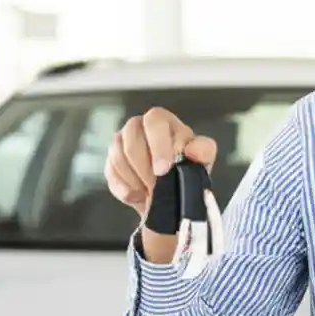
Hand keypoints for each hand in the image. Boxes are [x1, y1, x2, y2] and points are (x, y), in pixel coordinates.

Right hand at [105, 107, 215, 260]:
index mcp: (162, 120)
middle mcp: (139, 126)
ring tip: (152, 190)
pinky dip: (125, 188)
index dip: (158, 146)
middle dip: (144, 167)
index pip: (154, 122)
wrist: (172, 189)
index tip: (163, 170)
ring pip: (118, 157)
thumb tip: (193, 151)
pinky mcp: (111, 162)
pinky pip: (111, 174)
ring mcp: (121, 143)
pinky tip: (138, 195)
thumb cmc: (187, 165)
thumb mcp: (203, 158)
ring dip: (136, 179)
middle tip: (156, 186)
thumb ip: (203, 150)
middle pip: (132, 140)